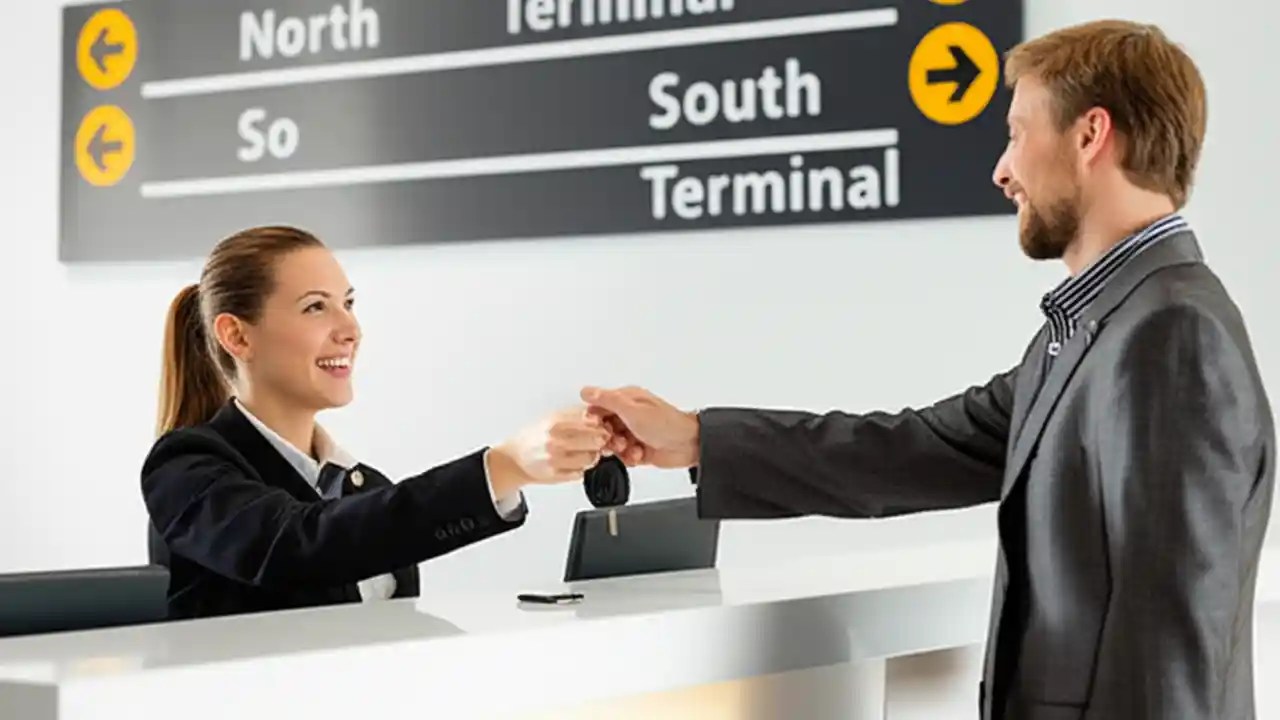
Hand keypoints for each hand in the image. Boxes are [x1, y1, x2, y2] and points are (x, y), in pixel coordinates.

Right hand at [488, 407, 609, 495]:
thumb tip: (596, 413)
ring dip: (592, 455)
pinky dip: (581, 468)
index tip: (602, 426)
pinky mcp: (555, 476)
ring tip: (586, 451)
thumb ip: (575, 414)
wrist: (514, 457)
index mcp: (556, 423)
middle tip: (599, 439)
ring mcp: (556, 460)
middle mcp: (556, 442)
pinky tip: (575, 462)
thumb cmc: (534, 436)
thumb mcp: (552, 417)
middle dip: (601, 440)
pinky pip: (580, 473)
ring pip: (590, 459)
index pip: (591, 422)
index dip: (601, 425)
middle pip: (595, 441)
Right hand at [579, 386, 699, 468]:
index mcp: (627, 400)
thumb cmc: (667, 424)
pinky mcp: (638, 447)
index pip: (598, 407)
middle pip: (603, 427)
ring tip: (630, 447)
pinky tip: (638, 454)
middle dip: (607, 437)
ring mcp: (634, 431)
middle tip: (617, 439)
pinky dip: (629, 457)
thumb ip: (607, 400)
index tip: (600, 428)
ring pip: (612, 443)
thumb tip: (586, 391)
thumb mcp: (632, 410)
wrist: (689, 445)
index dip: (595, 420)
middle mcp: (629, 414)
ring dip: (619, 448)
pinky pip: (623, 455)